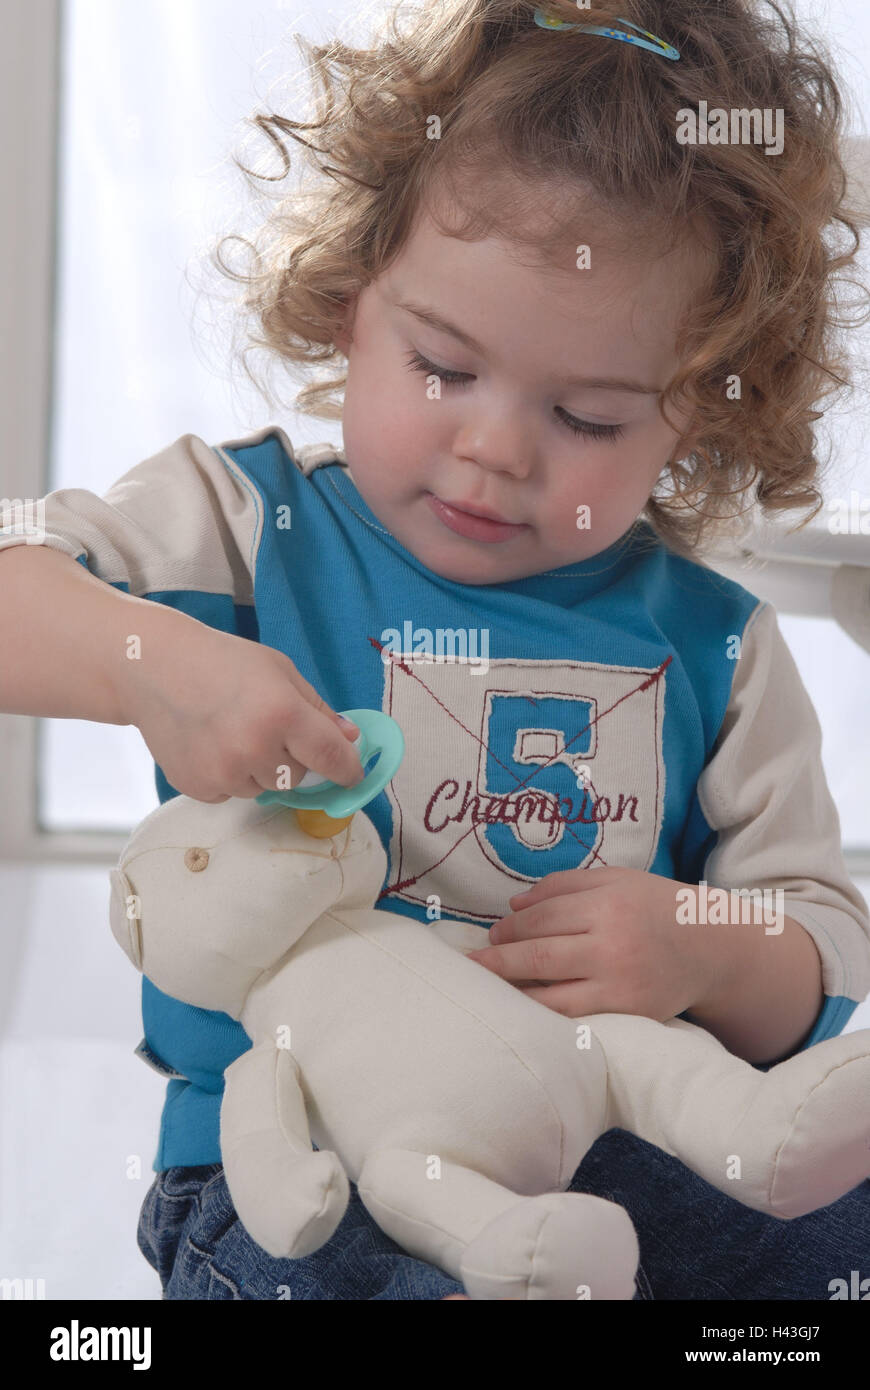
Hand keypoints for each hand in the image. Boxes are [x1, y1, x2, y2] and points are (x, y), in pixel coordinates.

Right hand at [118, 609, 364, 802]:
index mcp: (282, 714)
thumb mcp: (280, 672)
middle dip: (292, 757)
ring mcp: (224, 772)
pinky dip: (230, 776)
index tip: (354, 775)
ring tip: (233, 732)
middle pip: (298, 777)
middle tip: (265, 726)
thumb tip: (350, 740)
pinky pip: (233, 793)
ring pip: (266, 788)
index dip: (348, 769)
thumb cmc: (223, 662)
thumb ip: (318, 709)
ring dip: (261, 769)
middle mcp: (255, 748)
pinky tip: (212, 744)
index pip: (331, 757)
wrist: (153, 668)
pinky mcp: (199, 787)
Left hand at [466, 867, 711, 1021]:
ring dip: (511, 989)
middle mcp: (612, 943)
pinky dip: (540, 1011)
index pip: (542, 917)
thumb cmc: (655, 908)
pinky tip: (522, 1005)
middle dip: (498, 959)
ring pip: (548, 991)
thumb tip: (514, 904)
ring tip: (486, 985)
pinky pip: (571, 1014)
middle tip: (474, 962)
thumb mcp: (616, 879)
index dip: (510, 926)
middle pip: (538, 954)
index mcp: (608, 903)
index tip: (493, 933)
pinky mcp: (627, 1012)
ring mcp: (619, 982)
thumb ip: (564, 885)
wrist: (711, 948)